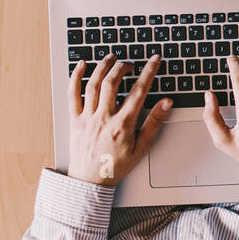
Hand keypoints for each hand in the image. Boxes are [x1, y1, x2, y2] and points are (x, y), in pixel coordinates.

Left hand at [66, 53, 172, 185]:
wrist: (90, 181)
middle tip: (131, 63)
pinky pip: (72, 94)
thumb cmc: (115, 166)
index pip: (139, 91)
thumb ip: (154, 123)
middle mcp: (103, 118)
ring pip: (93, 84)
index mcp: (122, 124)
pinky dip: (75, 77)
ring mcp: (87, 117)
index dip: (149, 72)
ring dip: (103, 67)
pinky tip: (81, 65)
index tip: (154, 60)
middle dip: (124, 67)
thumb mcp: (141, 148)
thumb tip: (166, 103)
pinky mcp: (74, 120)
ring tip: (111, 58)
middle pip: (113, 82)